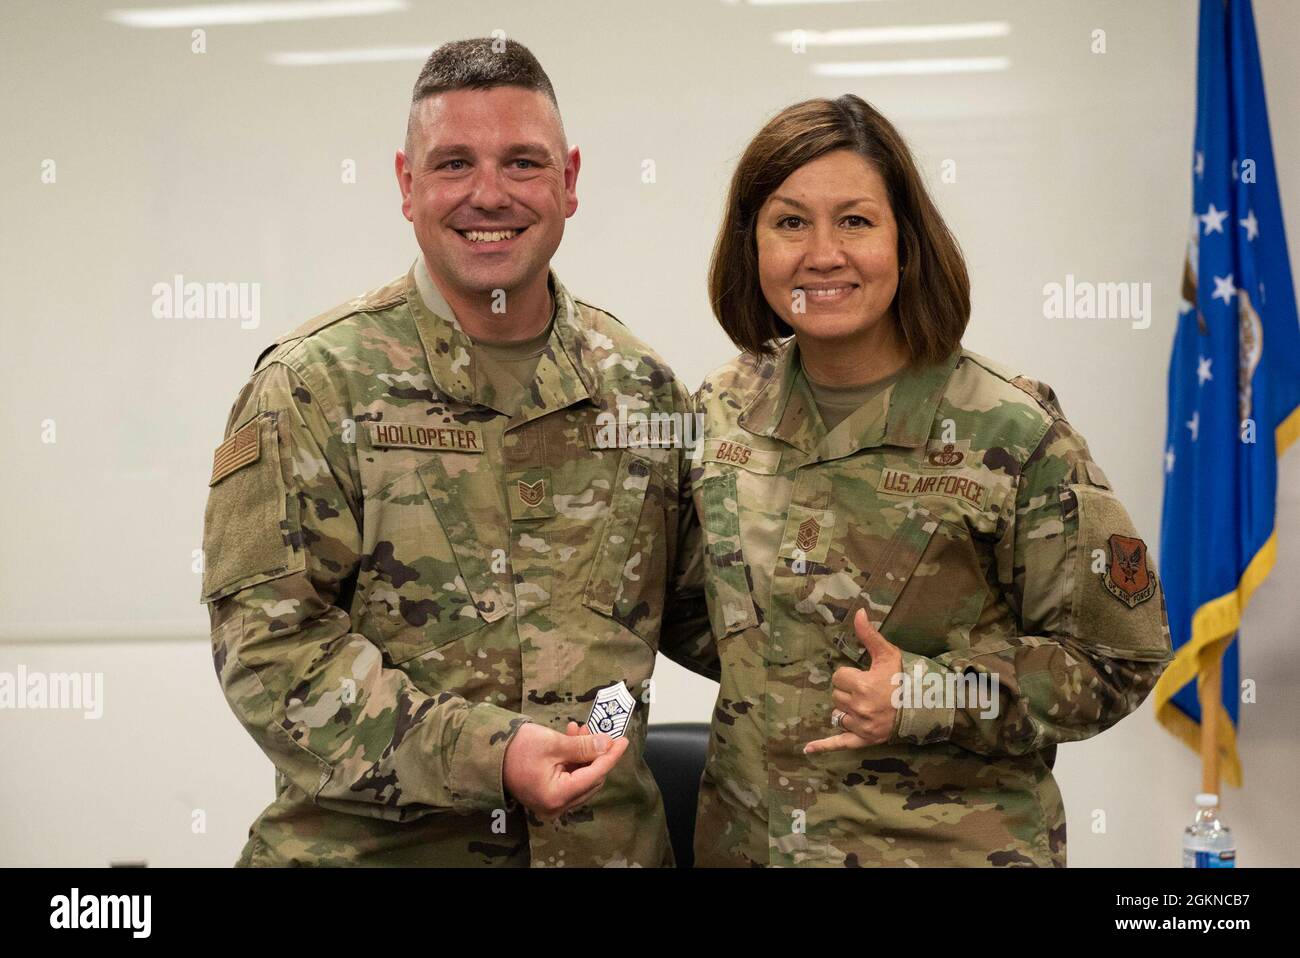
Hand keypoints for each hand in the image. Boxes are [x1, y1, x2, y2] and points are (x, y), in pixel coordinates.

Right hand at [503, 721, 627, 820]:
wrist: (487, 754)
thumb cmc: (518, 748)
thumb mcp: (554, 743)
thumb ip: (584, 746)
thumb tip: (608, 745)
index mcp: (557, 796)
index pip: (594, 775)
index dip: (611, 757)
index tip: (623, 740)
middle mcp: (556, 806)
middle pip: (590, 780)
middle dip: (595, 754)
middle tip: (594, 730)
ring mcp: (551, 804)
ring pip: (581, 779)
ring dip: (584, 755)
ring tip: (579, 730)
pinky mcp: (547, 796)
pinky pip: (569, 779)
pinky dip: (573, 760)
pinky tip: (572, 739)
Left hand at [804, 608, 902, 753]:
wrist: (924, 707)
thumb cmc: (904, 678)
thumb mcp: (887, 654)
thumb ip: (869, 635)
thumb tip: (859, 612)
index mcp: (863, 686)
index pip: (838, 677)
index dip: (848, 675)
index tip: (864, 677)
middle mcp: (860, 708)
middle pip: (836, 696)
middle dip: (848, 692)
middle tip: (868, 692)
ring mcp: (861, 726)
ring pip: (838, 715)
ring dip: (847, 711)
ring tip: (866, 707)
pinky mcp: (863, 740)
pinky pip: (839, 743)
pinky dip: (823, 746)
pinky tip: (807, 749)